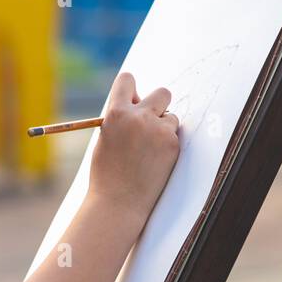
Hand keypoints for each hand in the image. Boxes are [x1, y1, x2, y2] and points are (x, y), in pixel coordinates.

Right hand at [88, 71, 180, 212]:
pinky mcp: (173, 145)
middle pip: (162, 92)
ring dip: (164, 127)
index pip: (128, 79)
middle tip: (151, 119)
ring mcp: (158, 131)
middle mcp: (139, 117)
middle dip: (159, 103)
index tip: (134, 98)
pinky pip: (174, 136)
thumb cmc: (107, 171)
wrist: (119, 202)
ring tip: (148, 149)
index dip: (131, 88)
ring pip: (171, 117)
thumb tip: (139, 99)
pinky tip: (154, 161)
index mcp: (116, 112)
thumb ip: (121, 116)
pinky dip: (167, 145)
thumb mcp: (106, 137)